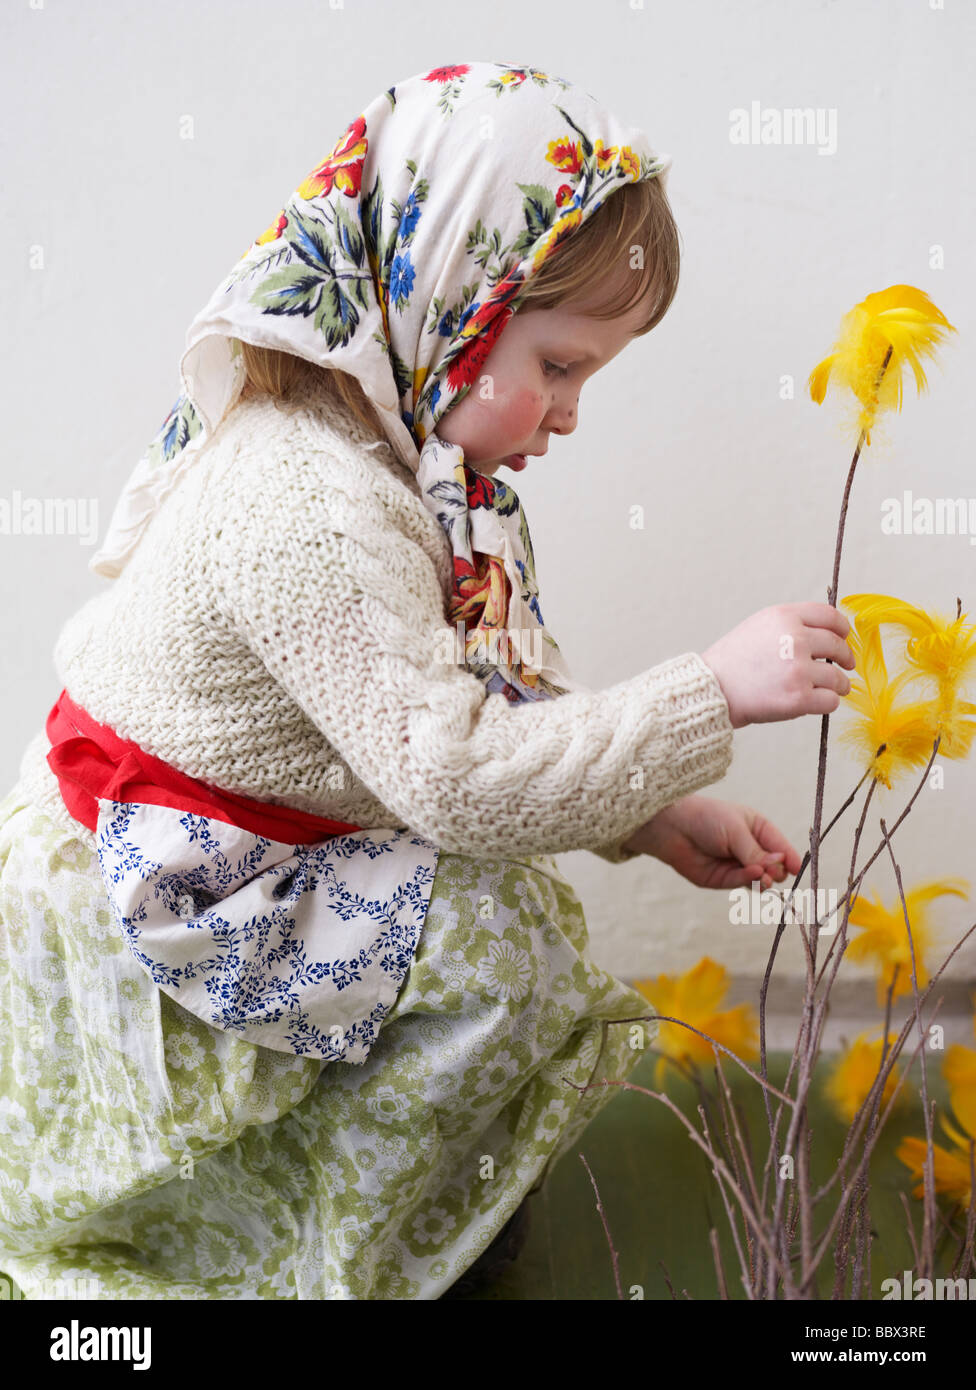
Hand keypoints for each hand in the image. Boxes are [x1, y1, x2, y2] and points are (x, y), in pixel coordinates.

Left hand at [622, 794, 803, 889]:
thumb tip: (778, 866)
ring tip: (763, 875)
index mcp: (758, 829)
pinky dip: (749, 880)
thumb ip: (755, 852)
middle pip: (774, 868)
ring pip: (760, 880)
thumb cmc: (706, 819)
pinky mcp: (722, 879)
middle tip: (772, 870)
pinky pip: (741, 884)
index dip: (790, 858)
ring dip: (764, 879)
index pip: (781, 846)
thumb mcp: (736, 830)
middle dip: (776, 871)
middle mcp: (750, 849)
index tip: (797, 868)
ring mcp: (737, 865)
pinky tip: (754, 875)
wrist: (672, 828)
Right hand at [701, 602, 854, 728]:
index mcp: (784, 617)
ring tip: (834, 689)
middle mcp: (794, 639)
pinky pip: (831, 700)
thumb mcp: (759, 626)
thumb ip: (791, 624)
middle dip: (845, 657)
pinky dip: (828, 702)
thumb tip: (828, 632)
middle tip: (846, 665)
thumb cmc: (733, 661)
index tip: (844, 637)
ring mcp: (798, 669)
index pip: (830, 616)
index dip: (842, 628)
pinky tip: (819, 701)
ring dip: (840, 684)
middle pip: (838, 645)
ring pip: (837, 677)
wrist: (712, 689)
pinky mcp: (798, 698)